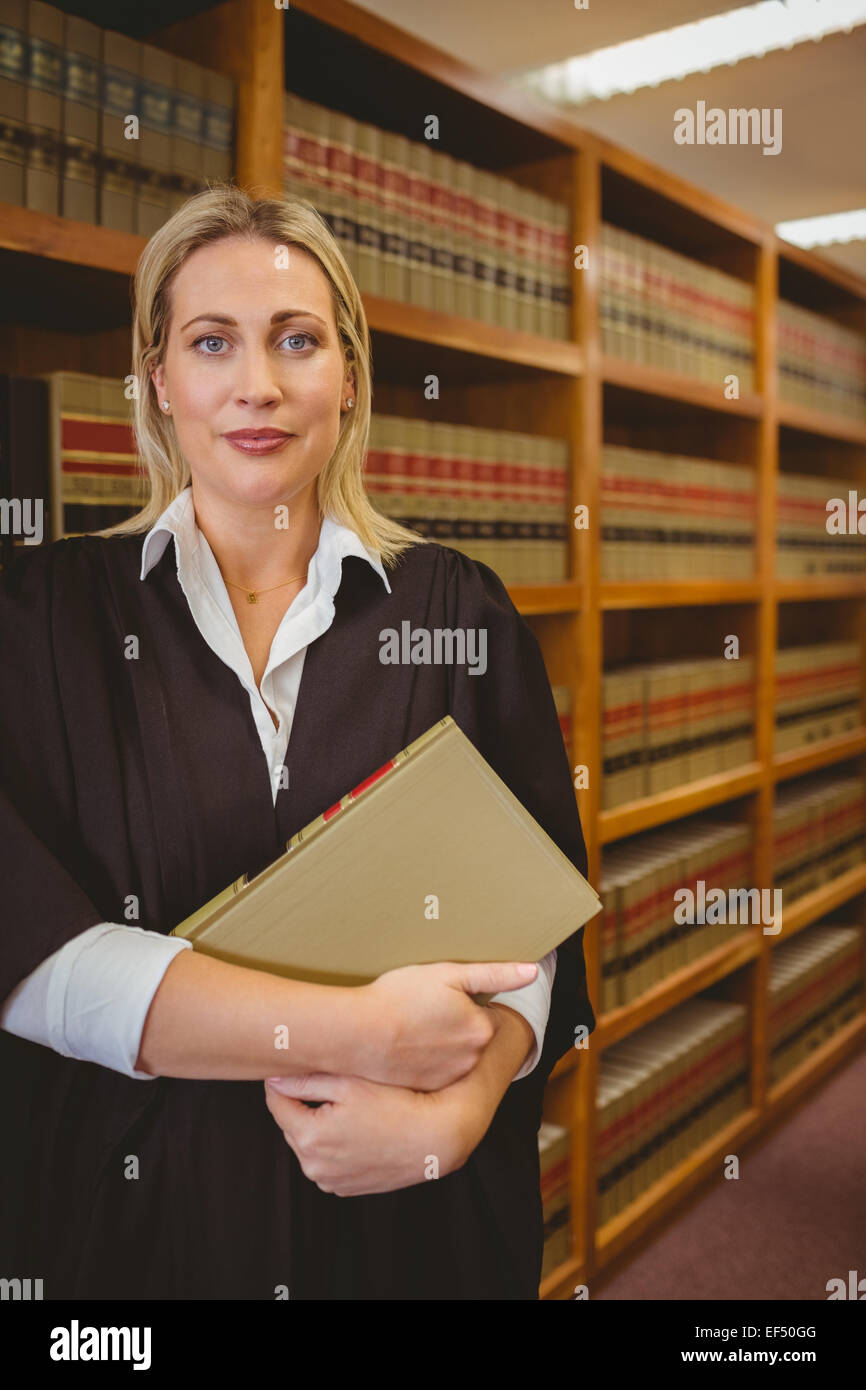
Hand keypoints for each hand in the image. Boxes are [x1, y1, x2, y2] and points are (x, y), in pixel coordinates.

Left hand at [263, 1004, 531, 1195]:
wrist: (435, 1137)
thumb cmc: (396, 1103)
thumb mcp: (348, 1083)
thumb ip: (304, 1081)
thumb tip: (272, 1078)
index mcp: (308, 1137)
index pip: (276, 1103)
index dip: (283, 1081)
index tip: (293, 1066)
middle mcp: (314, 1167)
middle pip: (293, 1124)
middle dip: (303, 1103)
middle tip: (328, 1082)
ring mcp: (331, 1181)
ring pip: (310, 1144)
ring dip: (318, 1125)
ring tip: (347, 1105)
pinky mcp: (346, 1188)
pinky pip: (328, 1162)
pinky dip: (334, 1146)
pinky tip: (358, 1128)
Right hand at [354, 959, 537, 1091]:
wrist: (359, 1034)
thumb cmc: (399, 997)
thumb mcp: (449, 974)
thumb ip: (495, 973)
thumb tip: (532, 972)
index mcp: (482, 1029)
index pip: (482, 1012)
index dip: (460, 1001)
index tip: (437, 997)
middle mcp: (472, 1058)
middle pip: (469, 1035)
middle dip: (452, 1024)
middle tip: (422, 1010)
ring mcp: (449, 1077)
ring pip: (452, 1054)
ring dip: (439, 1043)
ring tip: (411, 1027)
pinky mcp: (427, 1088)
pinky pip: (434, 1070)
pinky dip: (424, 1061)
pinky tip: (405, 1047)